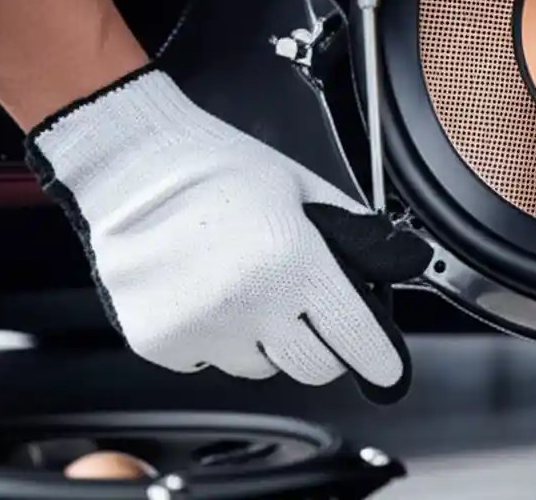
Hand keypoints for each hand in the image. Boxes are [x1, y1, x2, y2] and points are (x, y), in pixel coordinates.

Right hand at [25, 67, 431, 402]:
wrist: (133, 167)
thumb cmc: (218, 169)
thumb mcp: (303, 188)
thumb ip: (355, 232)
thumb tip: (403, 261)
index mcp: (294, 260)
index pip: (356, 337)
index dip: (378, 359)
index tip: (385, 369)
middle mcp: (250, 303)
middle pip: (314, 367)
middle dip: (323, 346)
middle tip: (307, 313)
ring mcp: (202, 329)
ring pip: (262, 368)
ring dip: (266, 343)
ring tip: (245, 289)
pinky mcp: (160, 343)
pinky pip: (209, 362)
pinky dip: (216, 340)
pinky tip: (205, 294)